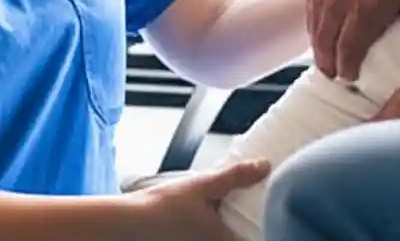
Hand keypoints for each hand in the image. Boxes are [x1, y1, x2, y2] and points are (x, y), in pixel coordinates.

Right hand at [127, 159, 269, 240]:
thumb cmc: (161, 209)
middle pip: (241, 236)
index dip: (266, 227)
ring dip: (231, 223)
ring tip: (234, 204)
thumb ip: (235, 177)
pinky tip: (212, 211)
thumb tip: (263, 166)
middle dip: (248, 222)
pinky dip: (215, 225)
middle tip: (255, 203)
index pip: (258, 238)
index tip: (272, 210)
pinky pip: (210, 235)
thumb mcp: (202, 185)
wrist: (127, 223)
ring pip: (225, 234)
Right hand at [309, 0, 399, 80]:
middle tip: (338, 78)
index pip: (350, 52)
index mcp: (368, 8)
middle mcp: (343, 3)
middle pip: (328, 46)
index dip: (349, 70)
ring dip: (320, 49)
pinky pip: (310, 12)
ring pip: (316, 30)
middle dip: (332, 66)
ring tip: (327, 63)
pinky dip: (313, 27)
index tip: (354, 80)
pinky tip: (319, 33)